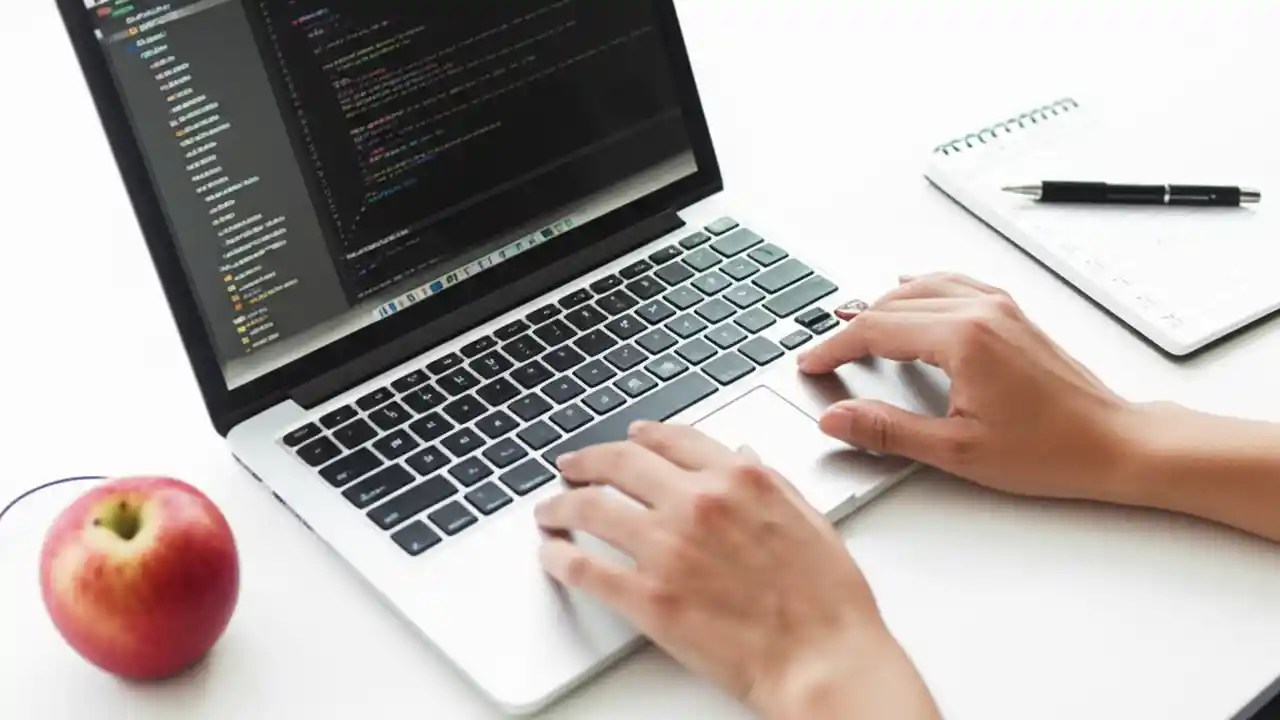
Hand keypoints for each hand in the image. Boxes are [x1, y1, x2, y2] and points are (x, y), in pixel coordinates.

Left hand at [536, 422, 938, 719]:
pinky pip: (585, 569)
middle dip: (586, 461)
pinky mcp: (648, 598)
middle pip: (620, 463)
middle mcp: (696, 503)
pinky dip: (559, 558)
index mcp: (737, 478)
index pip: (670, 439)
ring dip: (561, 505)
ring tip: (549, 510)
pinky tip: (552, 555)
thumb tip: (741, 456)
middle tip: (569, 467)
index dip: (640, 436)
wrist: (822, 658)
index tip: (627, 439)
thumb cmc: (825, 599)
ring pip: (591, 508)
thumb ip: (767, 481)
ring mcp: (667, 549)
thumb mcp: (807, 516)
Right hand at [799, 273, 1134, 501]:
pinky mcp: (1012, 315)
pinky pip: (954, 284)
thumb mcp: (957, 451)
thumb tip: (838, 418)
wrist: (1113, 444)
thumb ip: (888, 431)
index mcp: (964, 339)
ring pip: (922, 287)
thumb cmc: (1051, 450)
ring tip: (853, 328)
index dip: (834, 348)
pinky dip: (920, 288)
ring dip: (881, 305)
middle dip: (851, 328)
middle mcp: (981, 311)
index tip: (811, 365)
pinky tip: (910, 293)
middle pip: (893, 304)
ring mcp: (999, 309)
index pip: (876, 330)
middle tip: (825, 356)